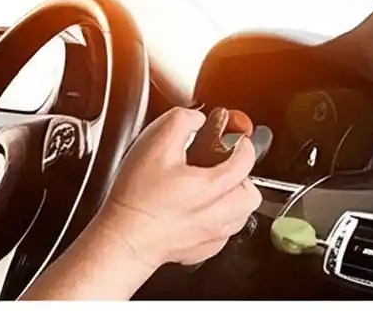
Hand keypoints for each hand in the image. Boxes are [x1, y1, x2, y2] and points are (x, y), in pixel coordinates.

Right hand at [89, 107, 261, 268]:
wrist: (122, 240)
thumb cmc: (136, 200)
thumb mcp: (155, 145)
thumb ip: (181, 122)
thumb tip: (196, 119)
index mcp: (211, 186)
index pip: (245, 161)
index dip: (244, 145)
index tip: (238, 140)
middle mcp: (218, 214)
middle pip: (251, 194)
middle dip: (243, 178)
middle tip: (227, 168)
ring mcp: (211, 236)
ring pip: (241, 216)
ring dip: (235, 201)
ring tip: (217, 190)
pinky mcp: (200, 252)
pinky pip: (222, 236)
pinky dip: (219, 223)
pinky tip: (200, 213)